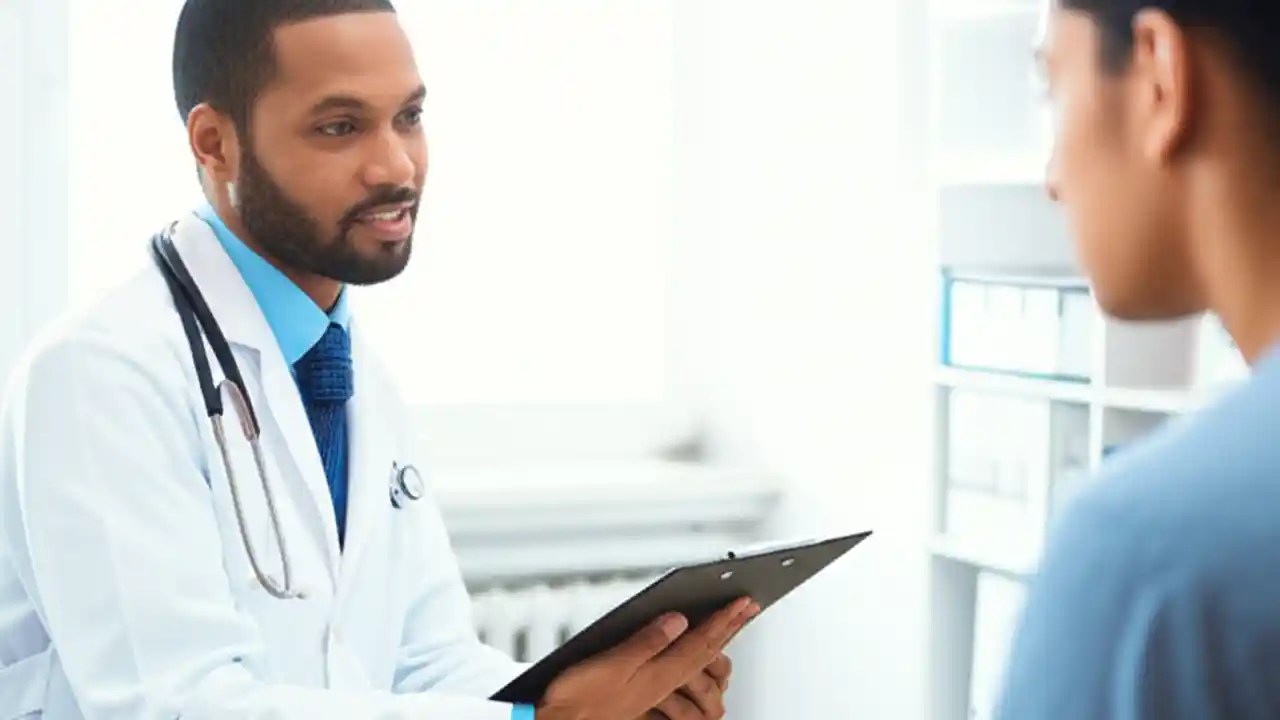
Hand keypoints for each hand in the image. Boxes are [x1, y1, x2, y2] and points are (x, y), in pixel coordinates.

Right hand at [536, 597, 758, 719]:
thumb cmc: (578, 699)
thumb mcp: (613, 664)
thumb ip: (647, 641)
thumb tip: (679, 620)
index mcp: (659, 674)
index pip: (701, 642)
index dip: (724, 620)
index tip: (743, 602)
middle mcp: (661, 681)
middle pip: (706, 651)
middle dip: (729, 627)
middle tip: (748, 607)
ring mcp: (653, 688)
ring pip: (696, 662)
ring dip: (717, 640)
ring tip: (731, 624)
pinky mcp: (642, 691)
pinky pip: (681, 669)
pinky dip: (695, 653)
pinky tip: (695, 649)